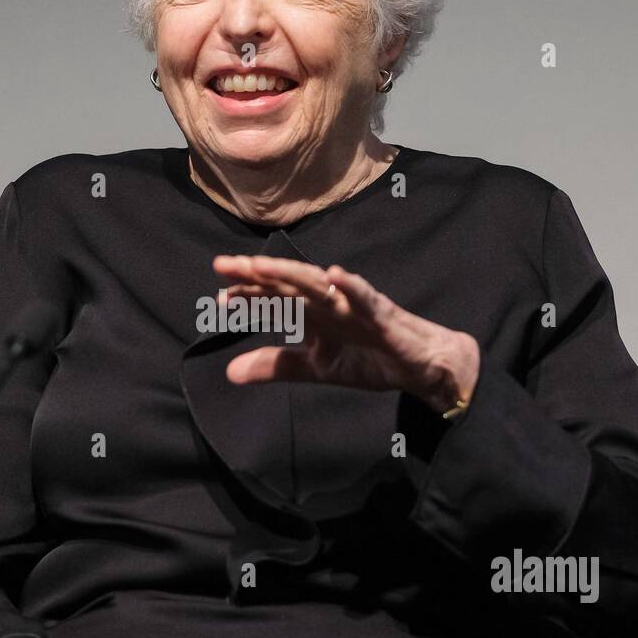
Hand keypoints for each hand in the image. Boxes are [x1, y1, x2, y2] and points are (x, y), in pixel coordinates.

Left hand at [213, 254, 479, 414]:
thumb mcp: (314, 368)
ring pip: (318, 284)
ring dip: (290, 273)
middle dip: (257, 274)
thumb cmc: (369, 358)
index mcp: (312, 313)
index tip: (219, 297)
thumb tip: (230, 371)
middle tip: (224, 265)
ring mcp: (354, 304)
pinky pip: (365, 296)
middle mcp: (328, 302)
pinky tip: (333, 274)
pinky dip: (350, 285)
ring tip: (262, 266)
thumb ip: (275, 366)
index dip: (248, 295)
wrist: (419, 367)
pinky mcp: (382, 313)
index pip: (274, 299)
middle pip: (288, 283)